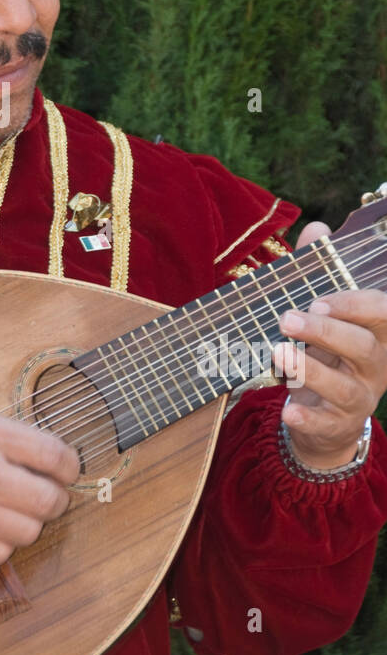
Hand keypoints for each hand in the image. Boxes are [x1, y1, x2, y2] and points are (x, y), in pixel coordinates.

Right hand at [0, 397, 79, 565]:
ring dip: (31, 521)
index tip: (67, 468)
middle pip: (48, 500)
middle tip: (48, 492)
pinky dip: (4, 542)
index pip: (52, 454)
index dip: (70, 464)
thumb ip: (3, 429)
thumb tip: (43, 451)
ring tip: (18, 508)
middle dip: (56, 497)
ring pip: (29, 531)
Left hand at [273, 220, 386, 468]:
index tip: (319, 298)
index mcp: (376, 333)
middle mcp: (375, 366)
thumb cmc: (328, 352)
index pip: (379, 313)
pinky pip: (325, 424)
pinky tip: (287, 410)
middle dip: (325, 331)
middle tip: (287, 319)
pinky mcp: (338, 426)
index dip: (353, 304)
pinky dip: (307, 419)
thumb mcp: (326, 313)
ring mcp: (359, 399)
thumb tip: (318, 228)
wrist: (329, 417)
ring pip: (342, 387)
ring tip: (278, 354)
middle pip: (361, 347)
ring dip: (310, 370)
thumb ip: (319, 272)